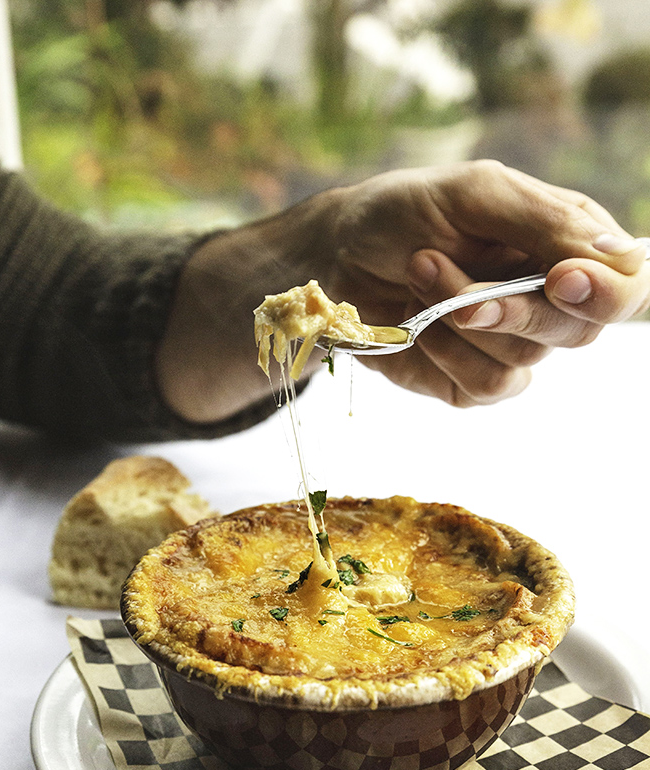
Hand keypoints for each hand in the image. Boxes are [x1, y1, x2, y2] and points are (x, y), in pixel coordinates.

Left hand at [156, 160, 649, 422]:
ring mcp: (513, 345)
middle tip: (438, 262)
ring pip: (525, 360)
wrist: (337, 254)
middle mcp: (550, 301)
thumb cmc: (406, 210)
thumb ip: (545, 222)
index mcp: (567, 247)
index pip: (627, 284)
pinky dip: (443, 352)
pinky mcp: (472, 381)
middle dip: (510, 303)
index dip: (608, 292)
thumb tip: (612, 259)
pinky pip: (485, 385)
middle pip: (581, 331)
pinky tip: (414, 321)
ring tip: (416, 271)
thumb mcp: (475, 194)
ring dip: (459, 317)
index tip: (560, 278)